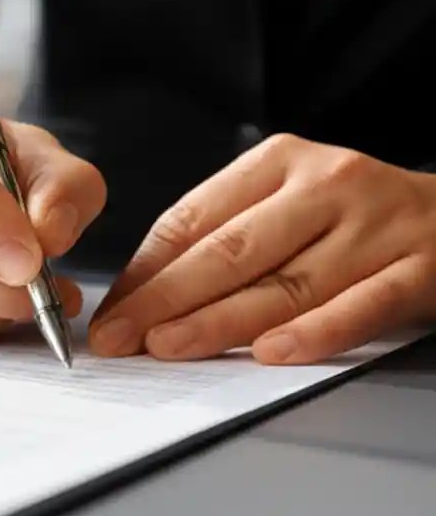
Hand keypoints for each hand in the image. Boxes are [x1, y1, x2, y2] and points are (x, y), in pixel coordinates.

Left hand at [91, 134, 435, 363]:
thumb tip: (140, 296)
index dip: (145, 272)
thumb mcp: (285, 202)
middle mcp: (326, 185)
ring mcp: (376, 227)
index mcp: (279, 162)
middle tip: (119, 338)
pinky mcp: (422, 268)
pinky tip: (270, 353)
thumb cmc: (351, 218)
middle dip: (163, 300)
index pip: (192, 220)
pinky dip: (315, 332)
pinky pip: (362, 305)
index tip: (109, 311)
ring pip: (285, 284)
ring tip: (168, 347)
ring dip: (219, 321)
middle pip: (229, 253)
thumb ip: (223, 237)